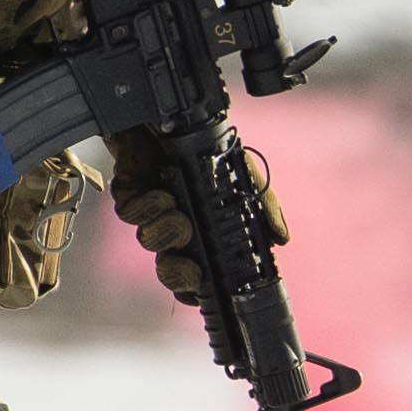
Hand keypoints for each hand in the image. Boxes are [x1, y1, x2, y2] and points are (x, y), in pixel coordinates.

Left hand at [128, 144, 286, 307]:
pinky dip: (147, 208)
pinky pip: (130, 214)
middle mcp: (174, 229)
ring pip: (150, 242)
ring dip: (166, 234)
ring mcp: (150, 213)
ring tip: (180, 218)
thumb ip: (264, 208)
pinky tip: (162, 195)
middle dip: (178, 275)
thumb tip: (282, 239)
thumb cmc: (213, 150)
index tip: (206, 295)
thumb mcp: (245, 178)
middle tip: (190, 269)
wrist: (181, 115)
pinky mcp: (129, 193)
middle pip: (170, 272)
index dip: (197, 292)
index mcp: (201, 235)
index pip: (197, 277)